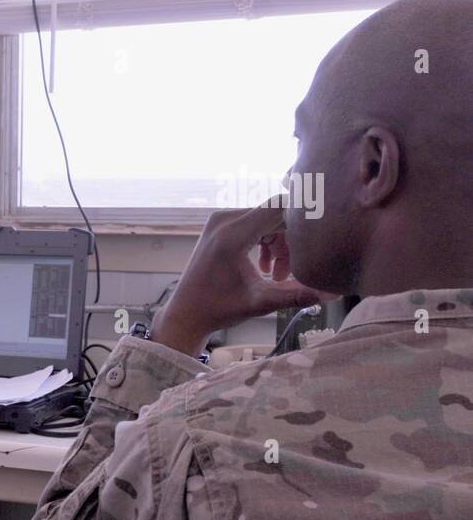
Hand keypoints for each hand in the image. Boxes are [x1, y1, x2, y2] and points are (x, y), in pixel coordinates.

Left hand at [150, 197, 335, 356]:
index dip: (303, 219)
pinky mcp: (220, 225)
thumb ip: (297, 295)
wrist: (186, 313)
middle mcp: (224, 219)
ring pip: (267, 220)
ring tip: (276, 276)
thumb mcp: (261, 303)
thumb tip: (334, 294)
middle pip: (275, 215)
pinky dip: (266, 242)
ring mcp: (220, 220)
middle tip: (289, 273)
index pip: (279, 207)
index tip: (318, 238)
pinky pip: (254, 223)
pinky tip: (265, 269)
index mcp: (232, 234)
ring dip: (279, 245)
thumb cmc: (218, 309)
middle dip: (290, 242)